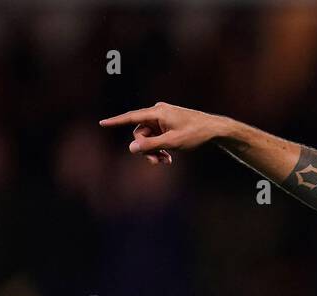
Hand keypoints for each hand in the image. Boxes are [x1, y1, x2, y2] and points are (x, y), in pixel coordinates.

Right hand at [99, 102, 223, 164]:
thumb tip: (131, 148)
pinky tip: (169, 159)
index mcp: (157, 112)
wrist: (214, 130)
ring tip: (166, 162)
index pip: (132, 117)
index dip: (116, 122)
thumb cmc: (195, 134)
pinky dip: (160, 147)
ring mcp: (163, 118)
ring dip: (154, 151)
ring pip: (149, 137)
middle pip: (141, 132)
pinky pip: (157, 137)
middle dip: (146, 148)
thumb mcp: (172, 142)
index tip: (102, 123)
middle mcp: (158, 112)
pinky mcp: (168, 124)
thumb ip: (151, 145)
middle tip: (157, 163)